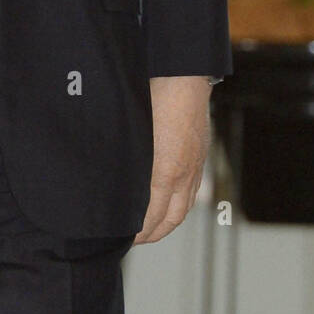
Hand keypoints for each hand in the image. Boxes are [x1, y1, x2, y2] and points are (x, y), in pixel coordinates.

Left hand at [133, 76, 211, 243]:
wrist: (181, 75)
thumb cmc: (152, 96)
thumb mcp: (132, 130)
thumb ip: (128, 160)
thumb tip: (114, 180)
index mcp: (165, 170)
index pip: (153, 215)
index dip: (140, 231)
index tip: (126, 236)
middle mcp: (183, 172)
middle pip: (172, 218)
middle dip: (154, 233)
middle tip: (136, 239)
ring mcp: (194, 165)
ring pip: (185, 205)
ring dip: (169, 221)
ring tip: (152, 227)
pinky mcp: (199, 155)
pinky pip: (192, 189)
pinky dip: (182, 204)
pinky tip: (172, 202)